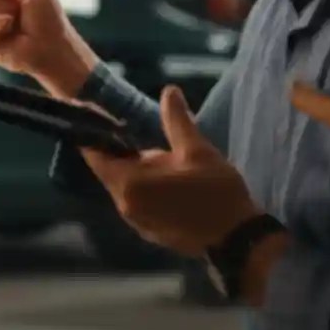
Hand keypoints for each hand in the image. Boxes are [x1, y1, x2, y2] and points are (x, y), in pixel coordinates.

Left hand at [80, 85, 261, 258]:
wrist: (236, 238)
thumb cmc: (215, 191)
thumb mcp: (197, 149)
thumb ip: (176, 119)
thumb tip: (169, 90)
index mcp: (129, 183)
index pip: (94, 155)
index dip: (93, 133)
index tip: (99, 115)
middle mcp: (124, 204)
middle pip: (107, 171)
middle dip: (114, 149)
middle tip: (125, 125)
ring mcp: (135, 221)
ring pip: (122, 187)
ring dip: (128, 169)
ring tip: (143, 148)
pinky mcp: (148, 231)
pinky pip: (134, 201)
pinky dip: (139, 186)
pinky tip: (157, 175)